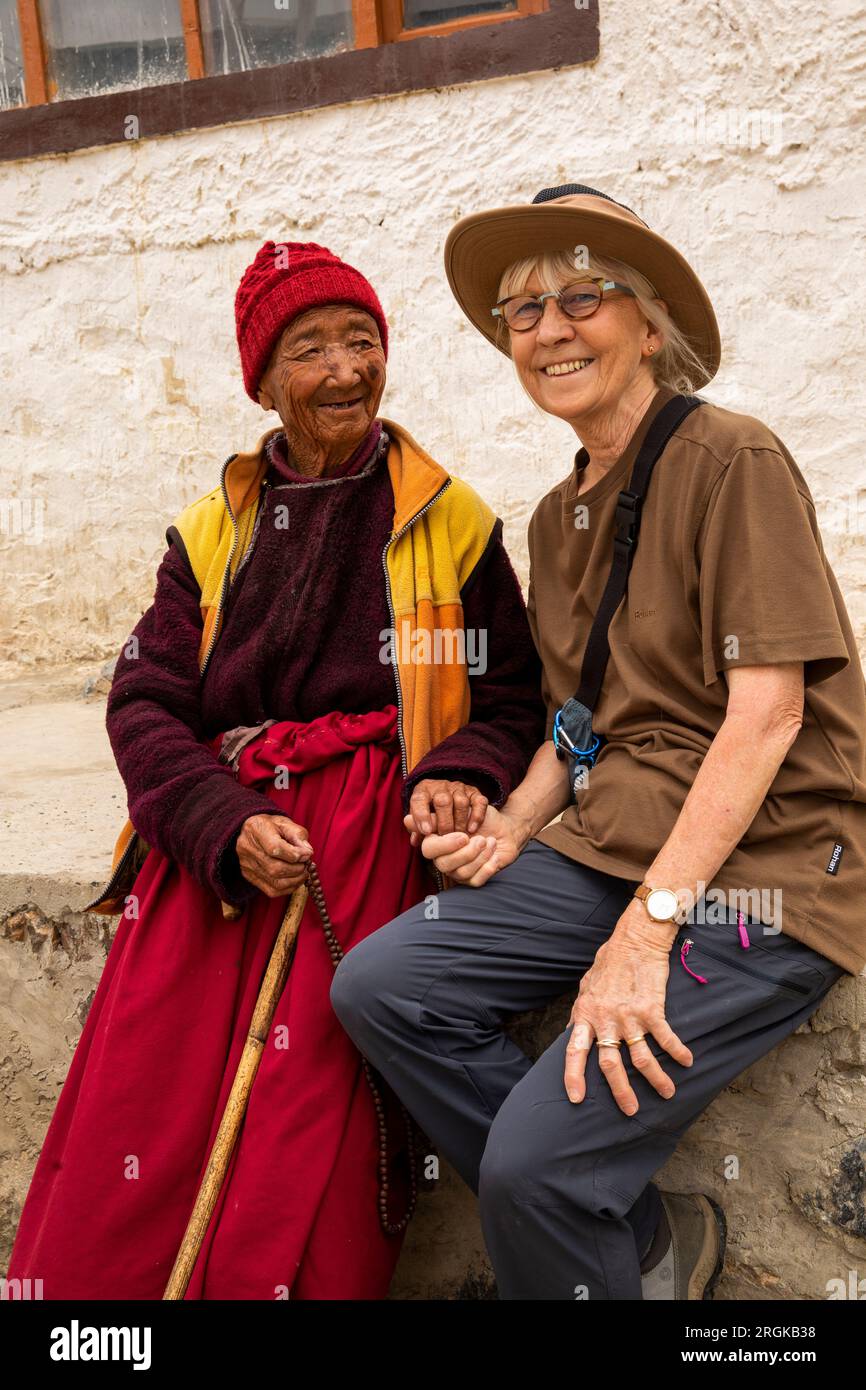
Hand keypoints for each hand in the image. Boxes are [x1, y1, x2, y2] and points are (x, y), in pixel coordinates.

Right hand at [236, 813, 312, 897]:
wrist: (252, 832)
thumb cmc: (271, 826)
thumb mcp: (286, 823)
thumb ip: (298, 835)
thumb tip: (307, 853)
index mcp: (257, 829)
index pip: (275, 848)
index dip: (295, 855)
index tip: (307, 855)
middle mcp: (247, 848)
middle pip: (275, 868)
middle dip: (297, 869)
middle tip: (307, 864)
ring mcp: (246, 865)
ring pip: (275, 882)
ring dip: (295, 880)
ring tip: (303, 872)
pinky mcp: (249, 876)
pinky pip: (271, 890)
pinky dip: (288, 888)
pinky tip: (295, 879)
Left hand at [404, 779, 488, 843]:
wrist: (454, 809)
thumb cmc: (434, 819)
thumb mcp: (422, 823)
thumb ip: (418, 830)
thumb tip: (415, 841)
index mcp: (423, 791)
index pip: (419, 799)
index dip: (421, 815)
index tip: (426, 831)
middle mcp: (441, 786)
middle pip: (442, 801)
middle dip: (444, 823)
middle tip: (446, 837)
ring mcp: (459, 788)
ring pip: (461, 802)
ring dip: (460, 822)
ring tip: (459, 837)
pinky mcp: (475, 793)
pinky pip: (479, 802)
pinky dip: (476, 817)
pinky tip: (472, 829)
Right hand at [411, 803, 528, 887]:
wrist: (502, 827)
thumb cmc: (478, 818)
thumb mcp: (459, 810)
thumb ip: (435, 815)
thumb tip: (407, 819)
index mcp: (437, 843)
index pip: (429, 850)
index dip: (445, 845)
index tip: (464, 835)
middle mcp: (444, 859)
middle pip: (445, 865)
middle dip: (466, 852)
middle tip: (481, 838)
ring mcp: (458, 871)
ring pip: (462, 873)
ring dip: (480, 856)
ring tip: (489, 842)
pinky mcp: (474, 879)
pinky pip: (476, 881)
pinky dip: (488, 866)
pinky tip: (495, 854)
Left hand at [564, 901, 692, 1114]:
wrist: (635, 940)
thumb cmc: (610, 961)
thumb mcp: (586, 986)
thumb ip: (582, 1011)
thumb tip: (573, 1030)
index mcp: (586, 1014)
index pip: (574, 1051)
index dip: (573, 1077)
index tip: (576, 1099)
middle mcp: (605, 1019)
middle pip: (609, 1065)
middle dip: (620, 1092)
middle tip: (630, 1110)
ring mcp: (628, 1016)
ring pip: (641, 1059)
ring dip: (656, 1080)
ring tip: (667, 1093)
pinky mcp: (652, 1010)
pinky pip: (666, 1039)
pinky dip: (677, 1053)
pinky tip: (686, 1062)